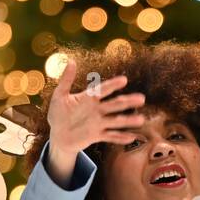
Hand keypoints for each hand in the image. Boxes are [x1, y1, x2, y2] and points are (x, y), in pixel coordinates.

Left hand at [45, 58, 145, 183]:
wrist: (57, 135)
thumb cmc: (58, 114)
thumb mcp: (59, 96)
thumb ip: (66, 80)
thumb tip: (71, 61)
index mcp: (88, 99)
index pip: (102, 90)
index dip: (112, 85)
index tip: (124, 80)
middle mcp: (96, 110)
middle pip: (114, 104)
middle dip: (127, 101)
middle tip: (141, 98)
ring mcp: (98, 123)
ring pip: (115, 121)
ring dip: (128, 120)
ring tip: (141, 120)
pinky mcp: (97, 136)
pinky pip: (110, 136)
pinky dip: (120, 138)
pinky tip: (131, 137)